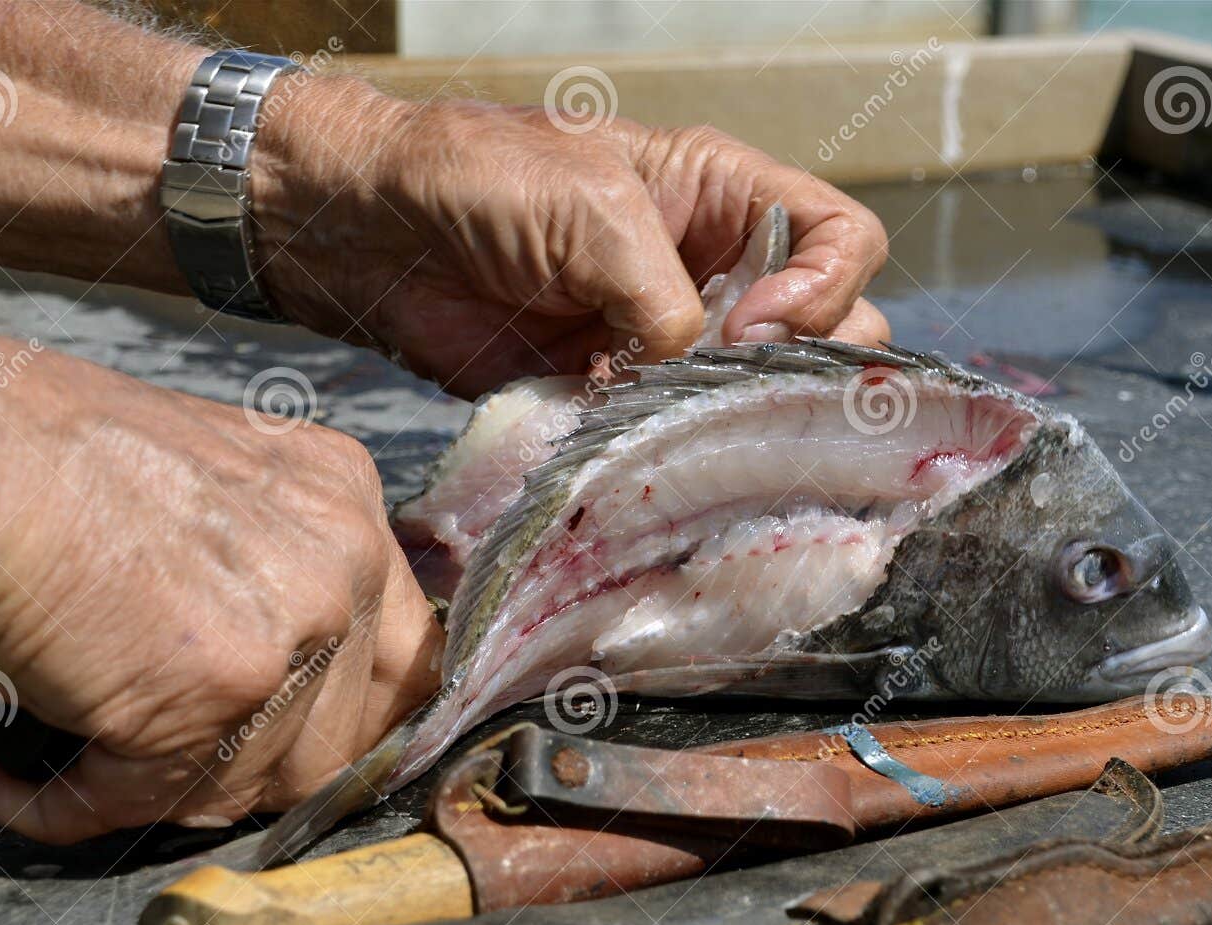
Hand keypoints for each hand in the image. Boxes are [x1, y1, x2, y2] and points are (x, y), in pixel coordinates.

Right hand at [0, 323, 441, 843]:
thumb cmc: (41, 454)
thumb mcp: (203, 489)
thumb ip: (263, 571)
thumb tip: (269, 682)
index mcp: (343, 503)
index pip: (399, 656)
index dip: (342, 721)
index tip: (287, 753)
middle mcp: (343, 558)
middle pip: (345, 733)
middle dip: (254, 773)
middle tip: (167, 771)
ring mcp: (299, 621)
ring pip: (254, 778)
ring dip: (156, 790)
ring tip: (71, 768)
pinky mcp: (228, 684)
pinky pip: (157, 795)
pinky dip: (75, 806)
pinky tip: (17, 784)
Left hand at [250, 83, 890, 393]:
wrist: (369, 232)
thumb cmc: (477, 179)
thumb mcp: (591, 207)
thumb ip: (664, 297)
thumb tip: (689, 378)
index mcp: (724, 199)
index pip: (841, 239)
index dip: (825, 287)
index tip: (756, 325)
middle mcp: (712, 272)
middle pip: (824, 327)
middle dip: (802, 363)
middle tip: (735, 386)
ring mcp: (666, 340)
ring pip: (753, 395)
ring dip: (740, 419)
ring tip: (693, 429)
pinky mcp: (615, 395)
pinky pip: (672, 435)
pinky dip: (670, 453)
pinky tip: (646, 458)